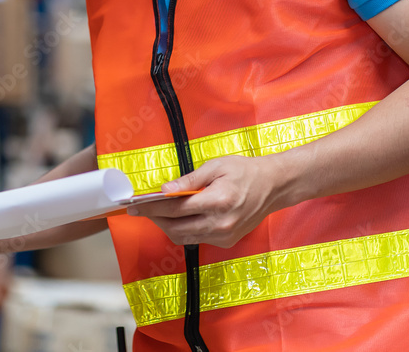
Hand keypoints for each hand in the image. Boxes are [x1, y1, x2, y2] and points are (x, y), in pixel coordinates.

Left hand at [129, 156, 282, 248]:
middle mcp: (220, 224)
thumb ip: (189, 180)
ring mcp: (224, 236)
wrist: (273, 186)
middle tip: (140, 209)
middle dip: (154, 218)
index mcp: (218, 201)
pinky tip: (178, 218)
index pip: (175, 209)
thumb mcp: (217, 166)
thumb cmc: (246, 172)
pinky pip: (197, 239)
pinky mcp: (226, 242)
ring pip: (184, 237)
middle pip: (176, 227)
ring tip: (155, 213)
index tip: (135, 205)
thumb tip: (165, 190)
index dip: (151, 208)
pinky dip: (183, 229)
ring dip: (167, 226)